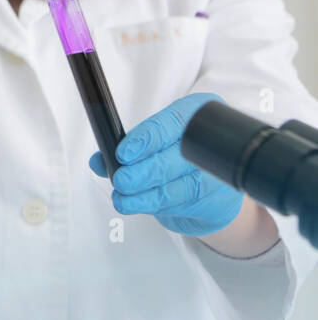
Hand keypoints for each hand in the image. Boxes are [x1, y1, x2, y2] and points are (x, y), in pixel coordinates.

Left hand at [90, 92, 243, 235]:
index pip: (172, 123)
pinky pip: (182, 205)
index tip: (123, 153)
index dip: (146, 138)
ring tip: (123, 198)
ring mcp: (219, 173)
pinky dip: (154, 206)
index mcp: (195, 113)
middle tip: (121, 179)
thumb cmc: (177, 158)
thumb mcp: (154, 143)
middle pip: (177, 157)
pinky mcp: (219, 202)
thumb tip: (99, 160)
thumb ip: (127, 149)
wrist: (212, 190)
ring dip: (144, 195)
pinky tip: (139, 204)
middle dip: (142, 171)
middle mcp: (212, 140)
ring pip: (179, 186)